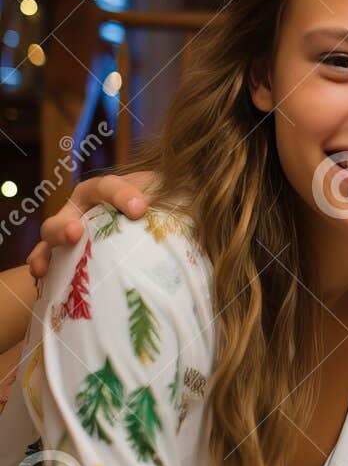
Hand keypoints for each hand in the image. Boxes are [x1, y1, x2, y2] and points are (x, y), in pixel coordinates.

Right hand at [27, 171, 154, 280]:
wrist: (152, 221)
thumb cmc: (157, 204)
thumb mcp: (164, 195)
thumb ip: (166, 198)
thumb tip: (187, 208)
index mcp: (102, 191)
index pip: (106, 188)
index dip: (120, 195)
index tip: (139, 209)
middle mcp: (80, 211)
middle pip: (64, 218)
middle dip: (64, 226)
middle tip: (74, 234)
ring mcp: (71, 235)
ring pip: (51, 241)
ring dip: (45, 252)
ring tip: (42, 266)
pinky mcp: (69, 257)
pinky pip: (51, 263)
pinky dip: (44, 269)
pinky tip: (41, 277)